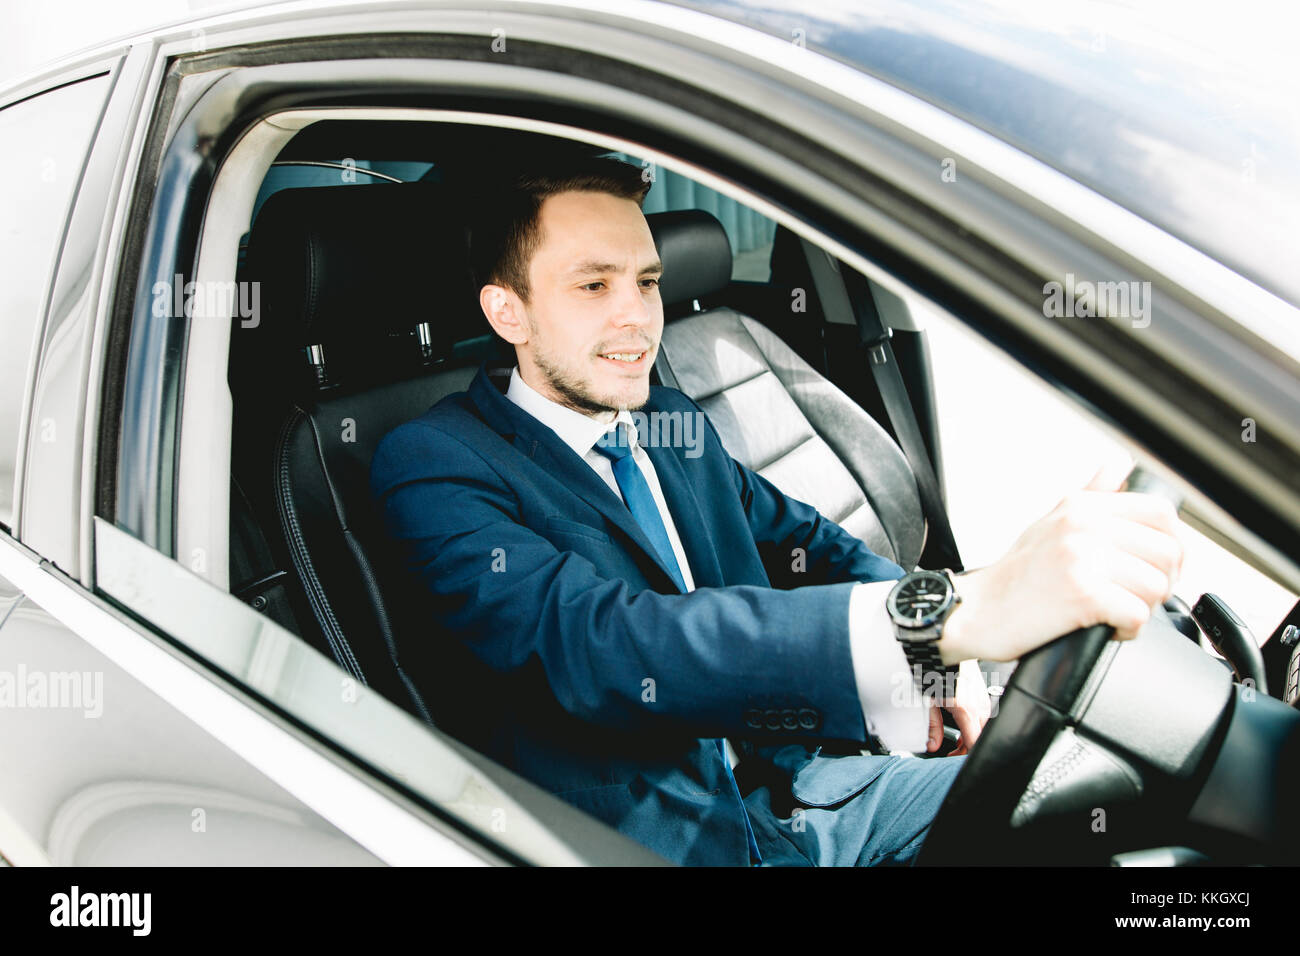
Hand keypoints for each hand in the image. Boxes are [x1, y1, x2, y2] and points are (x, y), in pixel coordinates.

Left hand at [926, 659, 990, 754]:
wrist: (948, 644)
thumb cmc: (935, 668)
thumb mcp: (927, 699)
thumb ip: (931, 725)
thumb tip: (933, 744)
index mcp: (965, 709)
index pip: (974, 743)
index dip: (965, 758)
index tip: (955, 762)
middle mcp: (978, 705)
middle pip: (980, 738)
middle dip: (966, 750)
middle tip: (951, 754)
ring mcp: (983, 698)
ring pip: (983, 728)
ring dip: (971, 737)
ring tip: (956, 742)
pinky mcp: (983, 693)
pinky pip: (983, 715)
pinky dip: (974, 725)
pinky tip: (963, 725)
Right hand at [937, 460, 1185, 664]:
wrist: (975, 612)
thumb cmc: (1015, 576)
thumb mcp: (1050, 522)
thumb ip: (1091, 495)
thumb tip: (1119, 466)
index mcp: (1082, 507)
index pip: (1161, 513)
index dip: (1171, 546)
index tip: (1156, 568)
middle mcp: (1083, 526)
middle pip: (1167, 552)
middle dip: (1161, 583)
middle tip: (1135, 598)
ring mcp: (1082, 558)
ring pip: (1156, 586)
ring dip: (1142, 609)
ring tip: (1115, 613)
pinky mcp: (1082, 594)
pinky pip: (1137, 615)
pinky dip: (1127, 630)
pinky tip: (1105, 628)